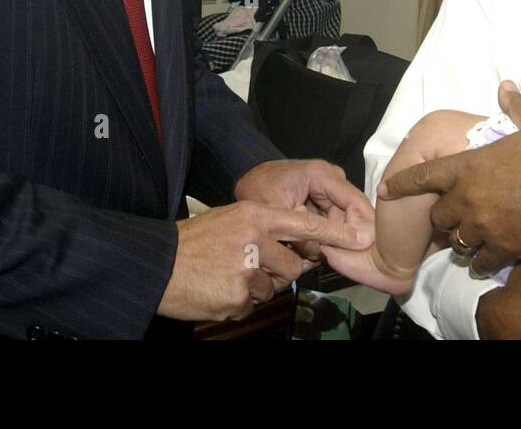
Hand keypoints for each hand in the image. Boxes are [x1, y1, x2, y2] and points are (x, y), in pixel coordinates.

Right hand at [155, 200, 370, 322]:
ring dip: (256, 287)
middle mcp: (254, 239)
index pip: (304, 224)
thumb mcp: (231, 219)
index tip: (362, 237)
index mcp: (254, 215)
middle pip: (292, 265)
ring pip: (273, 287)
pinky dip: (238, 301)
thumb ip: (263, 228)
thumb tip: (294, 246)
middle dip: (278, 271)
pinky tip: (218, 288)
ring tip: (227, 275)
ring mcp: (246, 270)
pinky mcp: (237, 297)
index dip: (335, 233)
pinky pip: (252, 304)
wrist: (158, 264)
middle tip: (248, 266)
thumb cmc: (194, 242)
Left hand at [234, 159, 373, 261]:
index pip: (357, 203)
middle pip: (351, 216)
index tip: (356, 254)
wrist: (248, 177)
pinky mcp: (324, 202)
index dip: (360, 230)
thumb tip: (322, 250)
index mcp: (323, 175)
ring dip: (328, 241)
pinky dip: (321, 238)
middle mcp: (332, 181)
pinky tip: (308, 249)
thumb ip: (300, 229)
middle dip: (339, 240)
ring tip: (309, 254)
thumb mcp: (275, 209)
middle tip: (323, 259)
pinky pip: (330, 224)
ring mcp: (330, 191)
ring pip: (341, 224)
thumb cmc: (258, 187)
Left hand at [380, 82, 520, 274]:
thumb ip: (515, 106)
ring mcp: (485, 226)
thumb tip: (505, 86)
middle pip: (438, 215)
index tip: (387, 188)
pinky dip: (478, 260)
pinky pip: (478, 261)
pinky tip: (485, 258)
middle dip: (442, 215)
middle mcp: (470, 197)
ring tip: (470, 237)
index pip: (425, 175)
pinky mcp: (504, 249)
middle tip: (454, 214)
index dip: (402, 182)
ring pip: (456, 240)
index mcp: (471, 165)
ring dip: (460, 238)